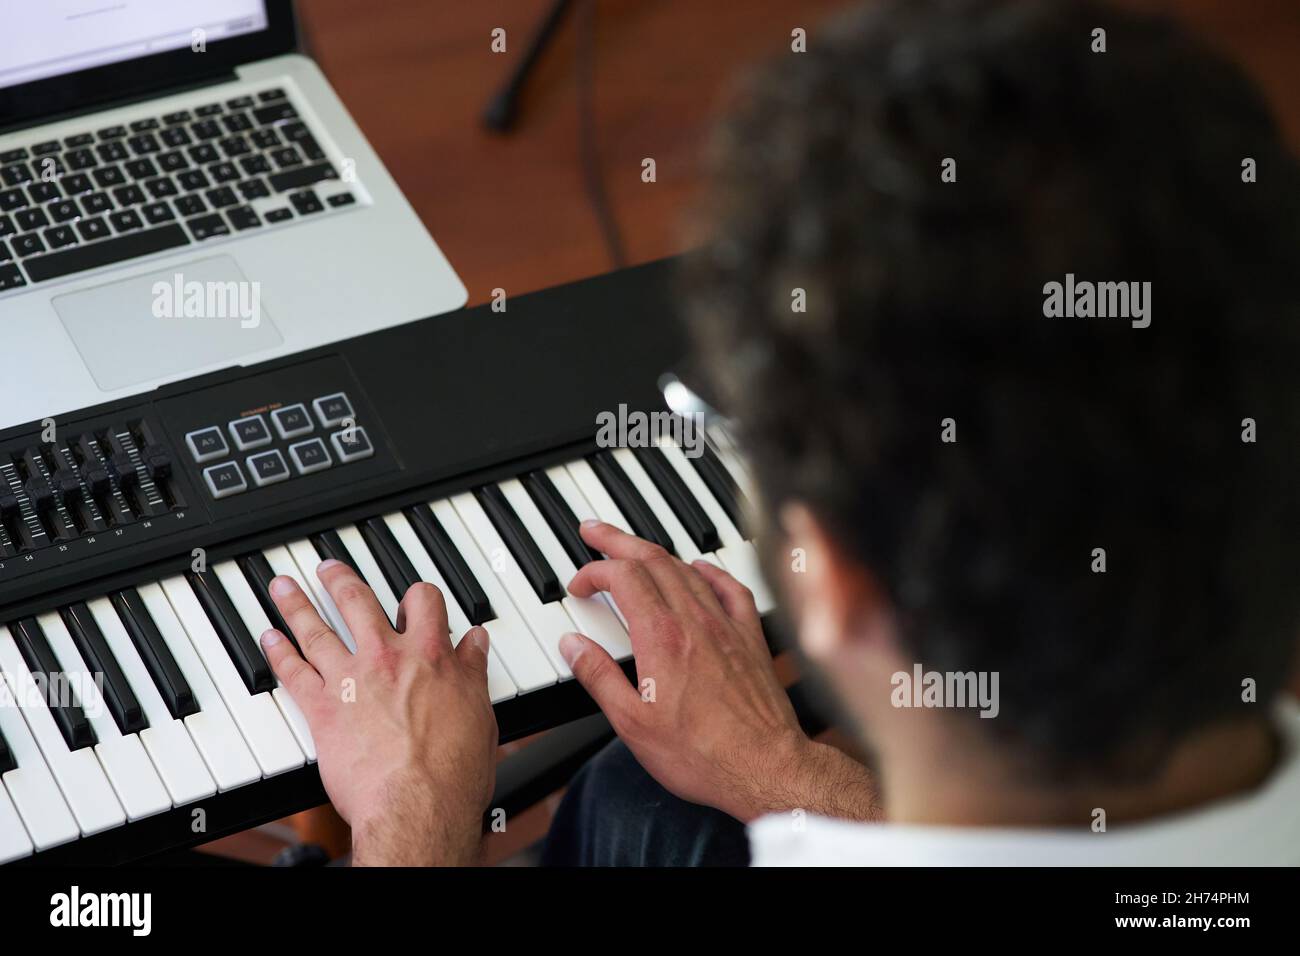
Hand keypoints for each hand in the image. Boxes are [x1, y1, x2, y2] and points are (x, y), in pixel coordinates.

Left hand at [259, 560, 497, 865]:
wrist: (417, 806)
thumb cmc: (452, 771)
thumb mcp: (480, 713)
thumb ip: (472, 673)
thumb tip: (475, 645)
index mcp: (431, 655)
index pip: (424, 601)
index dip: (418, 595)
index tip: (413, 599)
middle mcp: (387, 658)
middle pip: (358, 602)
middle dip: (341, 580)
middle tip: (328, 569)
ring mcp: (351, 681)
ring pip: (316, 629)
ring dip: (296, 604)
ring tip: (283, 587)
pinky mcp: (323, 710)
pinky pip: (293, 672)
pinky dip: (277, 652)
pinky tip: (269, 638)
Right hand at [561, 521, 877, 823]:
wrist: (765, 768)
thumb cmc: (702, 754)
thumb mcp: (632, 723)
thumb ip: (598, 677)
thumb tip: (573, 646)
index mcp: (661, 637)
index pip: (623, 578)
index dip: (595, 571)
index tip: (579, 584)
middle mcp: (695, 621)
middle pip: (653, 559)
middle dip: (618, 540)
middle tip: (594, 531)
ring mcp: (727, 626)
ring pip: (687, 568)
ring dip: (656, 551)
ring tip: (635, 548)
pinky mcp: (751, 638)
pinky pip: (730, 588)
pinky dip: (709, 571)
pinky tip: (700, 569)